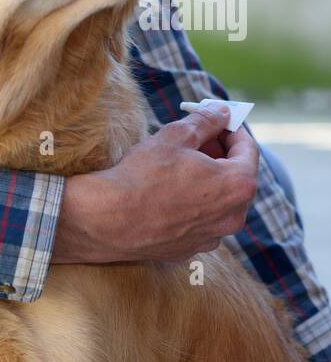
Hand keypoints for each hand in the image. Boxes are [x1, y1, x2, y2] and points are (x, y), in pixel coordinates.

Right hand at [51, 103, 259, 264]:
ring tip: (178, 164)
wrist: (112, 218)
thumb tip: (221, 112)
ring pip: (219, 201)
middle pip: (237, 177)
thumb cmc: (144, 174)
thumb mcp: (176, 136)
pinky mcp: (193, 249)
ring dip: (207, 180)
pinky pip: (202, 220)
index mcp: (237, 185)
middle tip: (198, 138)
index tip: (218, 120)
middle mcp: (233, 216)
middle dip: (221, 154)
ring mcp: (213, 237)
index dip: (233, 130)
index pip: (248, 150)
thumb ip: (206, 122)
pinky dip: (193, 204)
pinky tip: (167, 193)